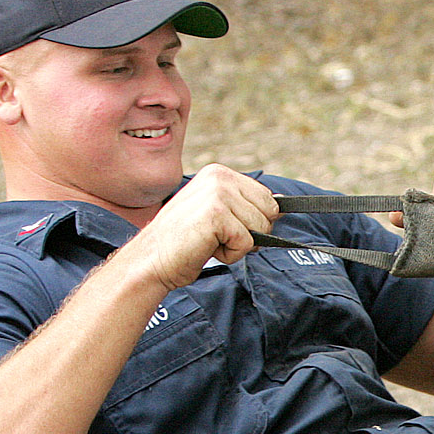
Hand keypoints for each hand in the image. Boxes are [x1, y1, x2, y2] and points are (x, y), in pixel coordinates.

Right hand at [119, 164, 279, 290]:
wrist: (151, 260)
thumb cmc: (185, 241)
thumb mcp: (219, 214)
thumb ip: (246, 206)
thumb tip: (282, 204)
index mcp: (219, 173)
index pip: (267, 198)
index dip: (254, 221)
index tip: (225, 227)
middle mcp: (219, 177)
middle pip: (270, 212)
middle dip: (250, 232)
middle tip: (217, 236)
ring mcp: (218, 194)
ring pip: (260, 229)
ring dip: (238, 245)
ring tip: (208, 240)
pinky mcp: (217, 215)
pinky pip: (246, 243)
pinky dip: (230, 254)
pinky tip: (206, 248)